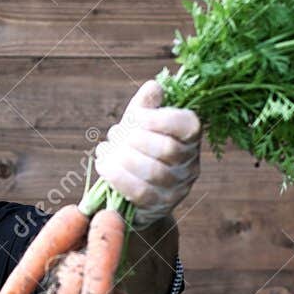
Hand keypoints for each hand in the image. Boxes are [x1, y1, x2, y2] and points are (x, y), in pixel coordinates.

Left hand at [95, 79, 201, 227]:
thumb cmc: (136, 153)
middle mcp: (190, 164)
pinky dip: (116, 176)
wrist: (134, 197)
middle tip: (114, 133)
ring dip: (122, 157)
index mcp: (190, 139)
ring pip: (153, 171)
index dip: (158, 117)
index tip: (134, 115)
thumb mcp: (139, 127)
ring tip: (105, 149)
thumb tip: (154, 86)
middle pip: (167, 148)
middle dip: (134, 138)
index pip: (188, 124)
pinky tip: (103, 164)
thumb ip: (145, 107)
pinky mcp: (159, 206)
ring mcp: (177, 188)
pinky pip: (139, 191)